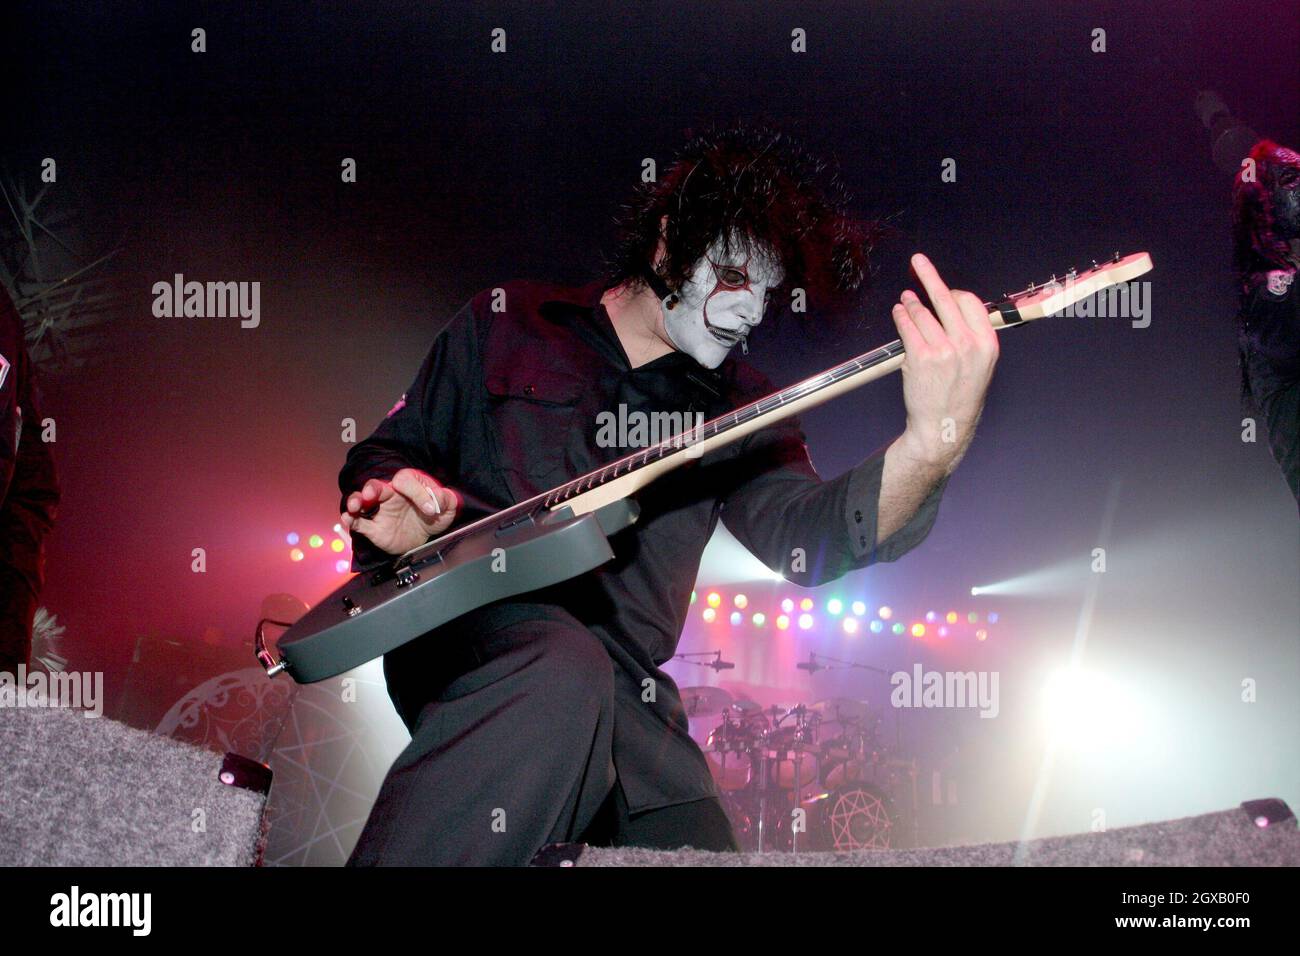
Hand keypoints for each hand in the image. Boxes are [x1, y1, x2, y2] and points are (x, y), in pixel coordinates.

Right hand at [340, 468, 458, 554]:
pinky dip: (351, 520)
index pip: (405, 481)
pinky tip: (348, 519)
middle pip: (375, 486)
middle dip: (371, 489)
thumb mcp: (447, 507)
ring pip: (361, 501)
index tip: (431, 509)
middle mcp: (390, 495)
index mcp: (408, 484)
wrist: (427, 536)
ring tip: (355, 506)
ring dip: (356, 501)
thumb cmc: (435, 515)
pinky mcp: (374, 528)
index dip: (418, 493)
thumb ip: (446, 499)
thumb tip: (436, 501)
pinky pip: (359, 523)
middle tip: (369, 494)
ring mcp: (380, 511)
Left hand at [890, 253, 999, 474]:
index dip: (952, 292)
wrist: (944, 427)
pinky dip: (901, 316)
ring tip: (906, 299)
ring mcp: (943, 350)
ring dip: (911, 302)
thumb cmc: (960, 396)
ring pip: (923, 313)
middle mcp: (967, 344)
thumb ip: (971, 337)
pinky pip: (907, 328)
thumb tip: (952, 309)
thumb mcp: (980, 365)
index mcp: (987, 344)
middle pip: (946, 298)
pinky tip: (899, 312)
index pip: (969, 302)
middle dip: (929, 275)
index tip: (942, 289)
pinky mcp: (920, 358)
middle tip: (917, 260)